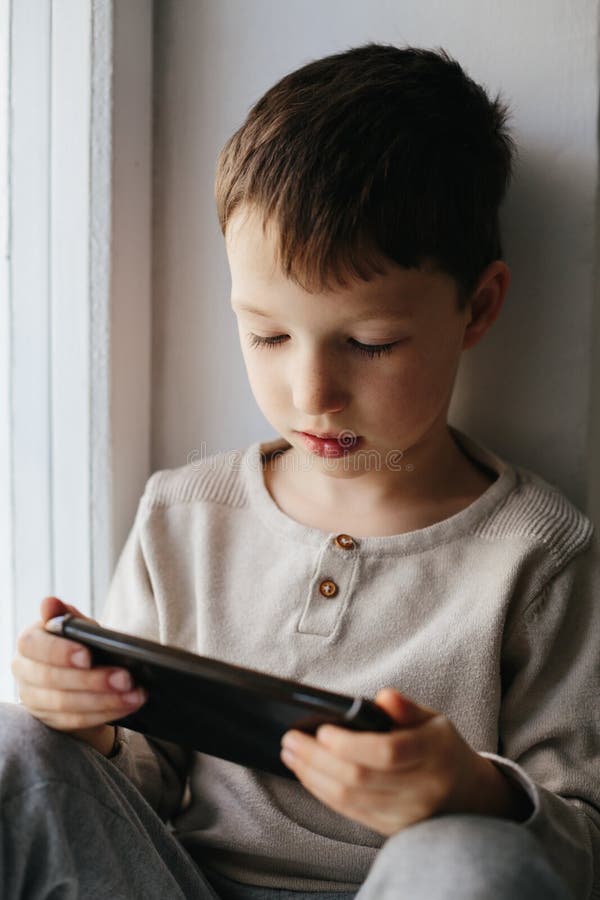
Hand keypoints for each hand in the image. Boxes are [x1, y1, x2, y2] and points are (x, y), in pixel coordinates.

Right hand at [11, 596, 147, 754]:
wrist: (81, 677)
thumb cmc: (80, 645)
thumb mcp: (79, 629)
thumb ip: (68, 617)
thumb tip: (49, 603)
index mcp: (29, 643)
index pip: (34, 646)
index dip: (60, 652)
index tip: (88, 656)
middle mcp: (24, 672)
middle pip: (53, 680)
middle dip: (93, 680)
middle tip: (126, 678)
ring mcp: (35, 700)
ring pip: (66, 704)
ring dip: (105, 700)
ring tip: (135, 694)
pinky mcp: (50, 721)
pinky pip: (77, 721)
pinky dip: (106, 713)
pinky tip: (128, 705)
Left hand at [280, 688, 499, 835]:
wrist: (469, 797)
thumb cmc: (443, 749)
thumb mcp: (434, 720)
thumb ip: (407, 708)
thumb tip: (384, 697)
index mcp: (433, 755)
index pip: (386, 752)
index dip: (350, 744)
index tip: (322, 730)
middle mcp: (420, 790)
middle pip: (360, 778)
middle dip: (317, 759)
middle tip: (290, 739)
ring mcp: (405, 815)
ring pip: (350, 800)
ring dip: (313, 777)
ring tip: (290, 754)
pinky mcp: (391, 829)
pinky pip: (350, 813)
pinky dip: (323, 793)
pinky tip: (307, 774)